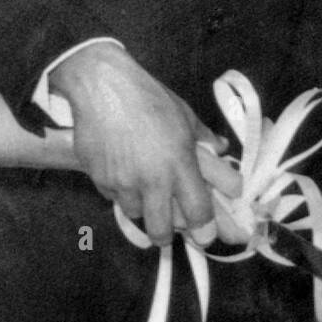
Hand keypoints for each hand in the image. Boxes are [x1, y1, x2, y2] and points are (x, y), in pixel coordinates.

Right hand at [50, 42, 225, 245]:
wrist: (102, 86)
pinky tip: (121, 168)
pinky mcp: (99, 180)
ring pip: (135, 213)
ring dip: (141, 206)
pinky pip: (113, 196)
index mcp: (179, 164)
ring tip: (141, 185)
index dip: (204, 229)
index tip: (204, 233)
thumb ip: (204, 139)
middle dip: (166, 234)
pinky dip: (119, 190)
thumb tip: (222, 148)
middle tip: (167, 227)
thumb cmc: (148, 97)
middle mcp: (152, 180)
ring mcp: (123, 183)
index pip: (198, 214)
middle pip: (161, 232)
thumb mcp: (184, 115)